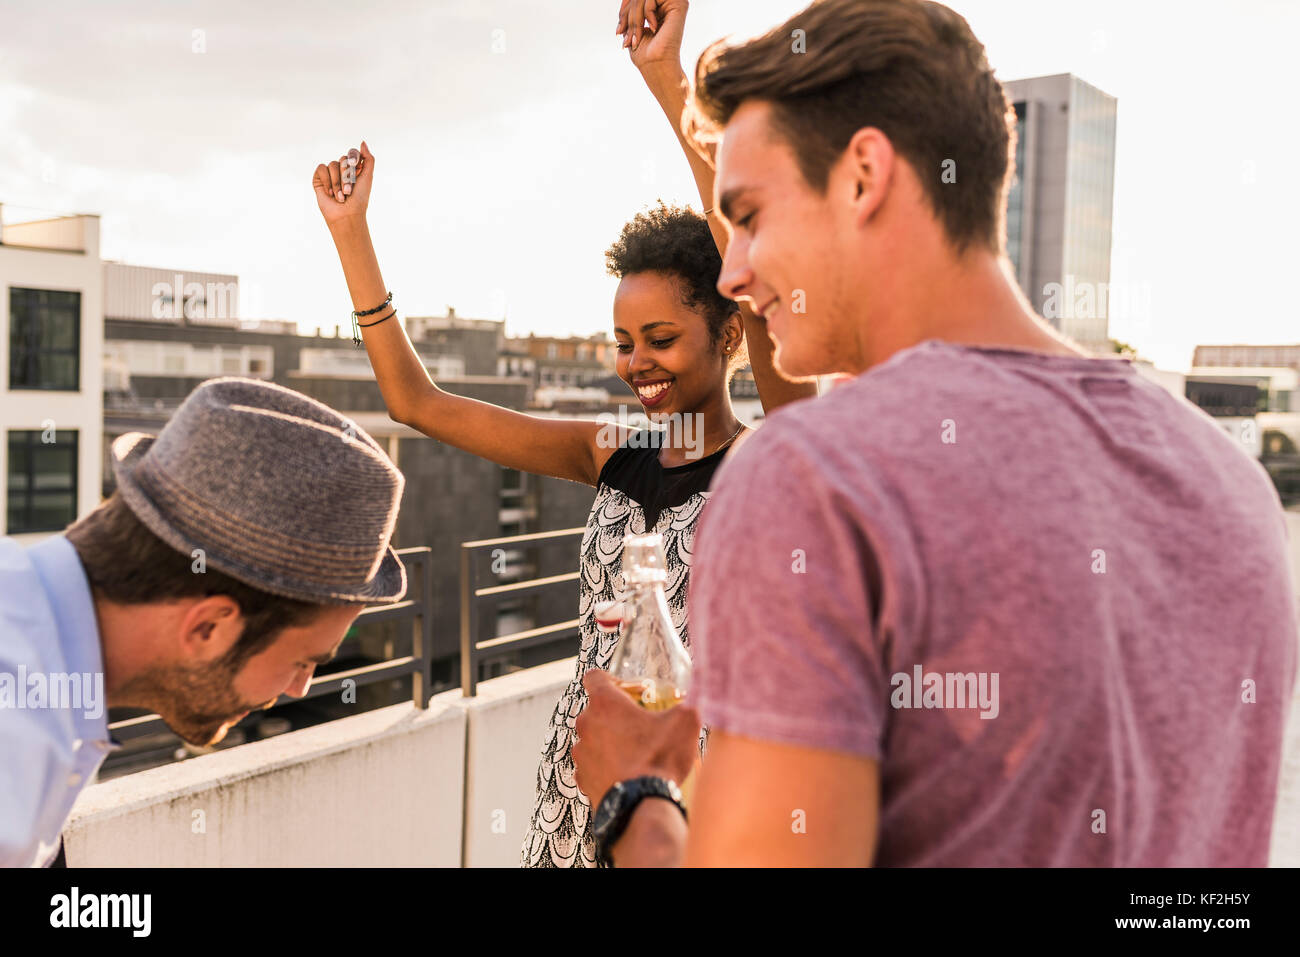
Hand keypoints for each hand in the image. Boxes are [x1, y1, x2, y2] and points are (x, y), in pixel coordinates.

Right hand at [312, 140, 374, 226]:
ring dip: (338, 182)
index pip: (352, 154)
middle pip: (343, 159)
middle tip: (349, 191)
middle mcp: (341, 170)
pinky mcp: (319, 179)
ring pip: (332, 164)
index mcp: (354, 169)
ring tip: (341, 196)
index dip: (354, 161)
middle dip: (347, 175)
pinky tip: (330, 193)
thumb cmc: (359, 198)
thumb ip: (369, 159)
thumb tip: (362, 142)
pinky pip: (321, 168)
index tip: (356, 170)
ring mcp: (330, 174)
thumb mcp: (368, 177)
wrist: (346, 215)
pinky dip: (327, 181)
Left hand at [573, 668, 701, 809]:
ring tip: (634, 752)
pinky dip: (606, 765)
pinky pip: (593, 764)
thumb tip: (691, 705)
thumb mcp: (685, 723)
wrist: (641, 806)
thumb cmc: (659, 760)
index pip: (594, 676)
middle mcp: (586, 724)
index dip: (611, 679)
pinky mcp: (582, 778)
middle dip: (615, 714)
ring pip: (593, 738)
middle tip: (639, 724)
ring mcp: (581, 752)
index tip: (628, 691)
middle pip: (595, 709)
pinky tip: (626, 772)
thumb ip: (686, 705)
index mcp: (605, 704)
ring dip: (609, 741)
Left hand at [618, 0, 687, 75]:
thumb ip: (631, 11)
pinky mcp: (679, 4)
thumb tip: (624, 0)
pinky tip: (654, 29)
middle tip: (624, 35)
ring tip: (636, 36)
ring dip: (635, 18)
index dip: (624, 10)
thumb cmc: (645, 54)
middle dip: (627, 16)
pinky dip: (646, 13)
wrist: (657, 66)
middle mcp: (668, 3)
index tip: (619, 31)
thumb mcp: (632, 28)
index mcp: (660, 7)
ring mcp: (675, 2)